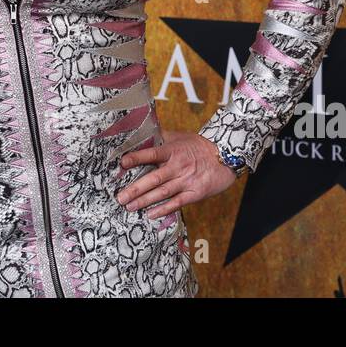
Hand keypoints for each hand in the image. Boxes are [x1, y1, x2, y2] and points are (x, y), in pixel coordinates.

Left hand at [115, 130, 237, 218]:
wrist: (226, 157)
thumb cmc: (199, 146)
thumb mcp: (180, 137)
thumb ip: (161, 137)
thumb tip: (142, 132)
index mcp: (172, 150)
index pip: (152, 154)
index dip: (137, 158)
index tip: (122, 163)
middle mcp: (178, 166)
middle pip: (154, 178)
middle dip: (135, 188)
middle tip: (119, 197)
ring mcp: (187, 180)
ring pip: (163, 192)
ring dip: (145, 201)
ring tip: (129, 206)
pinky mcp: (196, 192)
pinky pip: (177, 202)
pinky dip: (164, 209)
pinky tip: (151, 214)